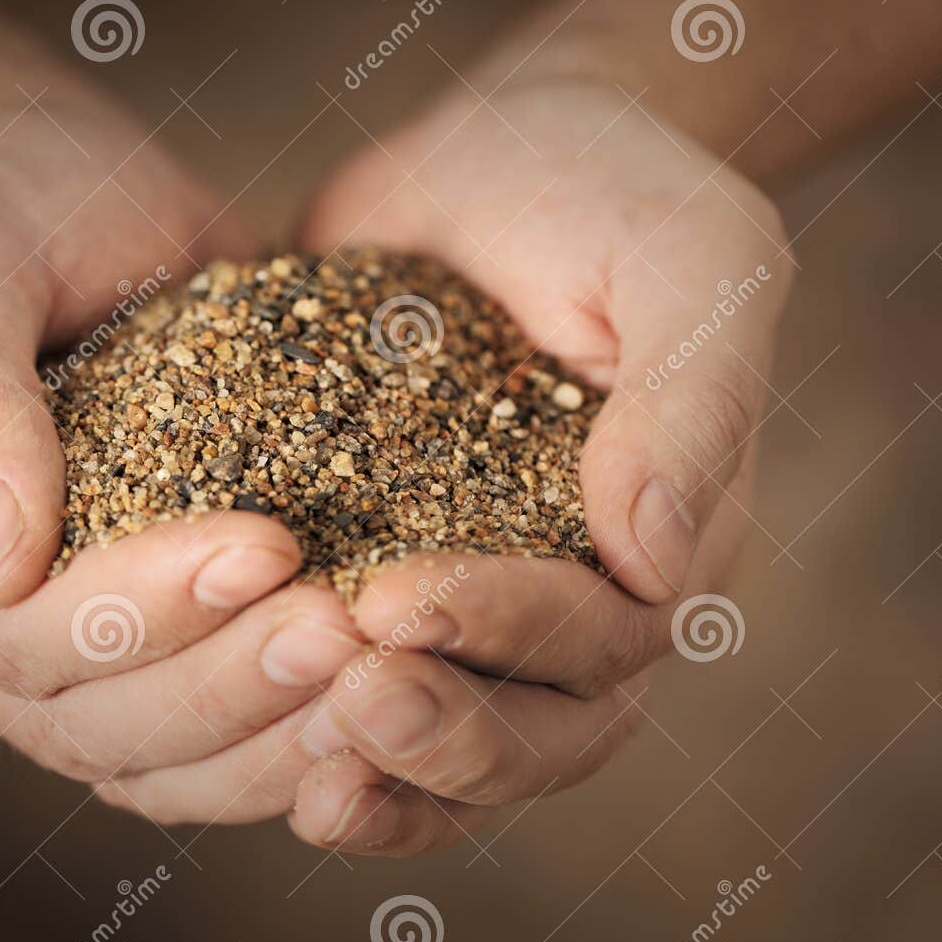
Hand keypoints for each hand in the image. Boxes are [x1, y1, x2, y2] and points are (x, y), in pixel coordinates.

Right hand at [0, 100, 363, 816]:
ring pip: (163, 762)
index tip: (272, 541)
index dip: (146, 611)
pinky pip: (215, 745)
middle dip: (231, 685)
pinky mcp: (158, 648)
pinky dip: (294, 747)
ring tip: (388, 680)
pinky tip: (383, 712)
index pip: (21, 637)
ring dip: (275, 740)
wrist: (74, 200)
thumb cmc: (9, 206)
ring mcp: (68, 658)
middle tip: (353, 627)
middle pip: (99, 724)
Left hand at [276, 78, 790, 853]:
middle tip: (347, 705)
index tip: (395, 600)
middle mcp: (575, 601)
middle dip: (444, 738)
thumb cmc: (608, 190)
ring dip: (381, 775)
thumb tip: (656, 564)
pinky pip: (364, 696)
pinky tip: (249, 746)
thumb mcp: (686, 259)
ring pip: (453, 746)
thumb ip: (691, 403)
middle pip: (537, 737)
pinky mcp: (380, 581)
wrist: (491, 159)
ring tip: (298, 783)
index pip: (603, 642)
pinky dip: (313, 742)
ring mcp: (478, 604)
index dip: (505, 637)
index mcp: (662, 541)